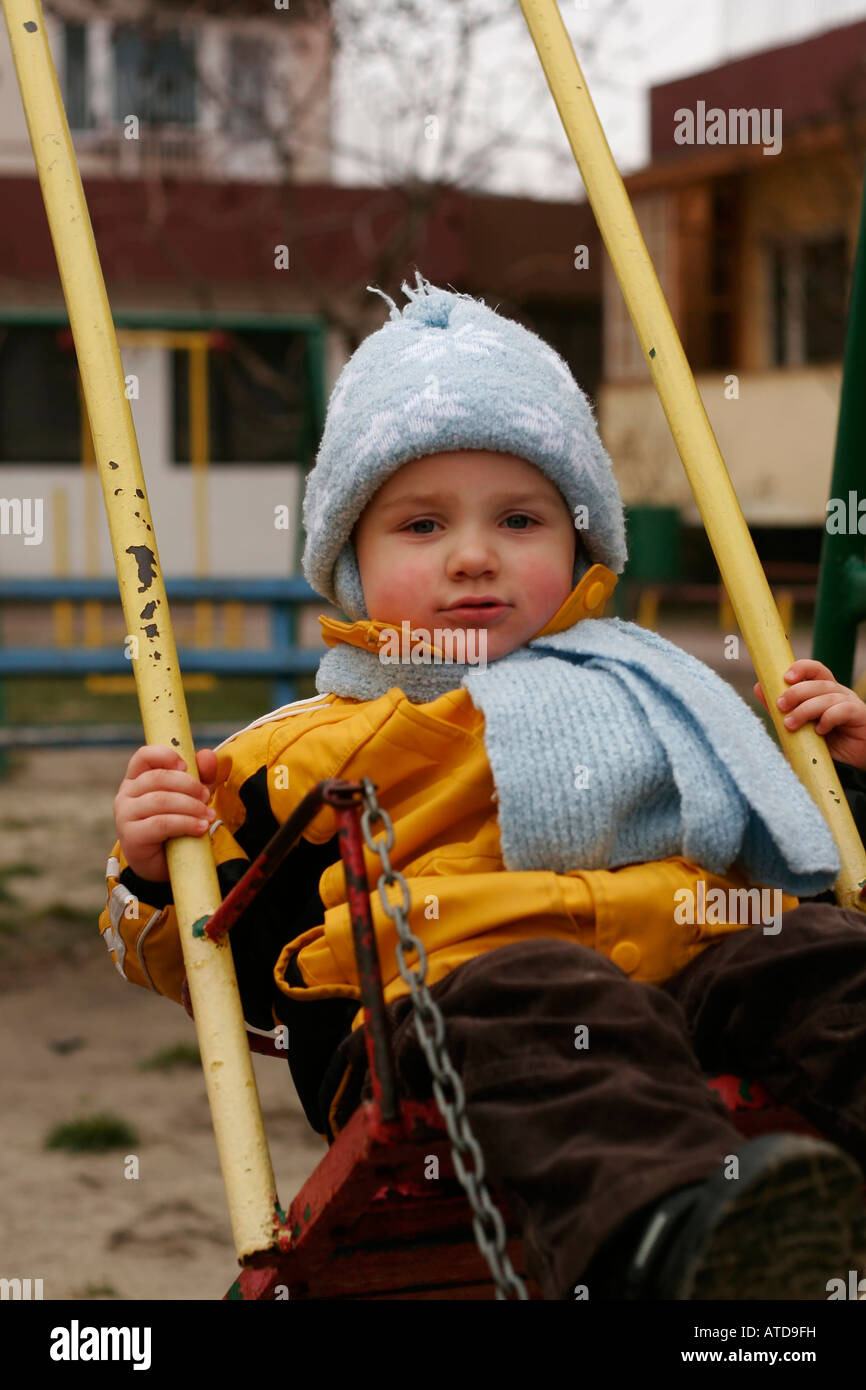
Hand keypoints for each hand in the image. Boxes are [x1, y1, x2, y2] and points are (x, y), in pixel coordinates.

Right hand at [113, 745, 223, 882]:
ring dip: (191, 806)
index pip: (144, 756)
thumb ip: (201, 774)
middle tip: (207, 796)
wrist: (164, 864)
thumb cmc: (175, 824)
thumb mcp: (192, 796)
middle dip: (188, 785)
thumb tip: (207, 755)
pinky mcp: (131, 836)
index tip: (186, 766)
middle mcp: (126, 794)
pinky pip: (161, 823)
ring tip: (209, 816)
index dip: (165, 755)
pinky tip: (200, 828)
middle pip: (157, 778)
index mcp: (137, 778)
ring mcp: (125, 815)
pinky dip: (185, 823)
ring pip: (161, 800)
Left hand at [754, 659, 865, 770]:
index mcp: (825, 691)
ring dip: (805, 709)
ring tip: (791, 724)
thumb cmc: (827, 744)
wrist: (854, 764)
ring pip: (827, 696)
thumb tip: (759, 688)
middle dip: (796, 692)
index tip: (784, 677)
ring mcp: (851, 703)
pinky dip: (828, 718)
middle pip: (818, 682)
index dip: (801, 668)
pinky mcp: (860, 715)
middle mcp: (838, 693)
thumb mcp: (801, 726)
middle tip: (780, 706)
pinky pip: (843, 710)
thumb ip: (782, 709)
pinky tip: (819, 731)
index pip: (815, 670)